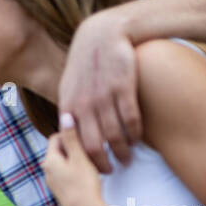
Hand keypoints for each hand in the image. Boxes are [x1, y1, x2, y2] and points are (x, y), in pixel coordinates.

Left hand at [43, 119, 108, 205]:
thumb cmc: (84, 184)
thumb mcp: (80, 157)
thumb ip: (72, 137)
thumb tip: (65, 116)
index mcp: (49, 161)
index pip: (56, 137)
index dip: (71, 132)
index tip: (87, 133)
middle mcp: (47, 171)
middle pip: (60, 149)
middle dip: (75, 145)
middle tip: (92, 145)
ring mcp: (54, 183)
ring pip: (65, 162)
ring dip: (78, 158)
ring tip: (94, 159)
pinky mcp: (62, 191)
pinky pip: (68, 174)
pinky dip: (78, 169)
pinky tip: (91, 173)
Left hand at [59, 8, 140, 173]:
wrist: (102, 34)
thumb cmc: (85, 64)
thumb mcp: (69, 86)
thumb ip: (69, 110)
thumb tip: (67, 134)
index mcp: (68, 106)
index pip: (73, 144)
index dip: (82, 160)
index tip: (89, 169)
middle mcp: (84, 104)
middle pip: (93, 146)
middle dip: (103, 163)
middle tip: (111, 171)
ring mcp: (104, 96)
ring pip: (114, 135)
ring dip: (122, 151)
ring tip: (127, 159)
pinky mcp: (123, 87)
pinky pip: (130, 119)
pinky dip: (135, 134)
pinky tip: (138, 140)